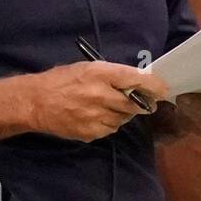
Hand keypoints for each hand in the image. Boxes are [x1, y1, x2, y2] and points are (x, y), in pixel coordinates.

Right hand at [27, 61, 167, 141]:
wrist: (35, 102)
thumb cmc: (62, 80)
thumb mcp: (87, 68)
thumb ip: (112, 75)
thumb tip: (138, 82)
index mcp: (100, 73)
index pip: (136, 80)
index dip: (154, 86)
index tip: (164, 90)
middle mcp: (100, 95)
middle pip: (134, 104)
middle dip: (142, 103)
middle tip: (144, 102)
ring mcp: (96, 116)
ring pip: (124, 119)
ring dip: (123, 114)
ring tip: (108, 107)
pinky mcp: (91, 132)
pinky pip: (111, 129)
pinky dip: (110, 123)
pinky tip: (96, 116)